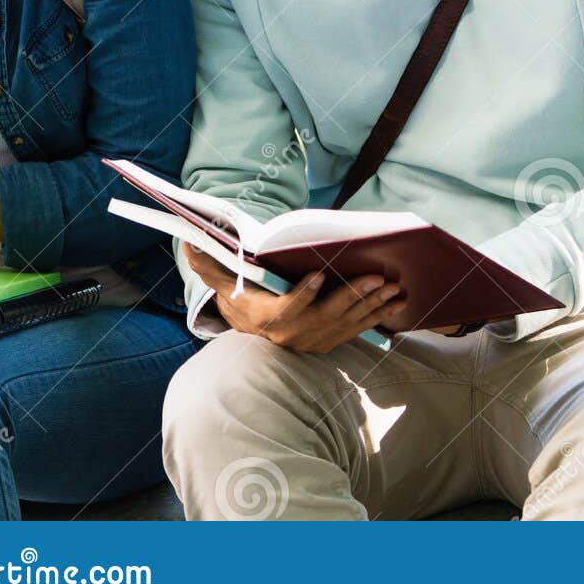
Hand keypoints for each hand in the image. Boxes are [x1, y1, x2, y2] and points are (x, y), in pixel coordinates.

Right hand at [182, 243, 403, 352]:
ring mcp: (313, 340)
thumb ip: (209, 264)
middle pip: (326, 316)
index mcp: (268, 318)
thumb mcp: (223, 281)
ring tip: (392, 287)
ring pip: (346, 324)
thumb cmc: (240, 295)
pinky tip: (395, 303)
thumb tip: (189, 242)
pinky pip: (355, 330)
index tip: (319, 275)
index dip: (303, 295)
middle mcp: (293, 334)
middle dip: (353, 297)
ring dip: (371, 306)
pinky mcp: (328, 341)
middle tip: (376, 277)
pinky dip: (376, 317)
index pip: (287, 309)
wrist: (251, 329)